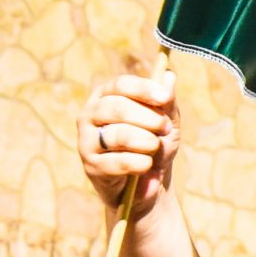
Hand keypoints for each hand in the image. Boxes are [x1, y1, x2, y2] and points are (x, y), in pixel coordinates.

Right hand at [77, 67, 179, 207]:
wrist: (147, 181)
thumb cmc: (153, 143)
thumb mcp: (166, 121)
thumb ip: (166, 101)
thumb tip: (169, 75)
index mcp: (106, 96)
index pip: (120, 85)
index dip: (143, 89)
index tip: (165, 97)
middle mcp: (89, 115)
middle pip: (116, 108)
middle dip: (147, 118)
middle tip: (164, 128)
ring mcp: (86, 140)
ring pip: (118, 135)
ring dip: (145, 141)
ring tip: (155, 146)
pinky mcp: (91, 166)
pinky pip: (117, 161)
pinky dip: (139, 163)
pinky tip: (147, 164)